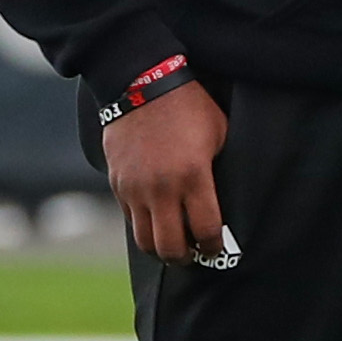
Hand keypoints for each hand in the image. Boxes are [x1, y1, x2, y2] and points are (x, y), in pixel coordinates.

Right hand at [102, 81, 228, 264]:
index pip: (206, 231)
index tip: (217, 247)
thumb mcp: (219, 134)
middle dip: (187, 257)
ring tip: (174, 244)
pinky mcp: (118, 184)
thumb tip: (223, 203)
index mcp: (193, 176)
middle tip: (195, 253)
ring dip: (162, 249)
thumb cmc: (189, 107)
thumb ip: (220, 171)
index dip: (214, 247)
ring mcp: (136, 189)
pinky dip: (145, 227)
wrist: (141, 83)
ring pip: (145, 242)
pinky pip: (130, 220)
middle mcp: (162, 188)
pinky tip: (157, 219)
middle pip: (171, 248)